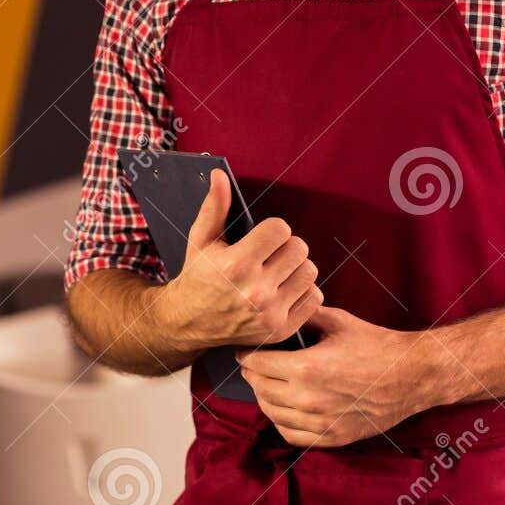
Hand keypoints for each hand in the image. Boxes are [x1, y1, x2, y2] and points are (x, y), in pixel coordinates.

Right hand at [155, 169, 322, 351]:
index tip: (262, 237)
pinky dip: (303, 291)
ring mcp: (270, 313)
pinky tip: (283, 290)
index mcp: (236, 264)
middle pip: (299, 249)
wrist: (189, 322)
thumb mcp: (201, 239)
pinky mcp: (281, 330)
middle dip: (286, 246)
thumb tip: (220, 175)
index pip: (281, 229)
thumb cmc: (198, 276)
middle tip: (271, 254)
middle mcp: (255, 291)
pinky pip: (315, 298)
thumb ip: (215, 206)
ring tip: (277, 271)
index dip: (273, 229)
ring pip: (310, 272)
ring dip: (296, 268)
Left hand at [237, 306, 439, 447]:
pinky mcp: (332, 437)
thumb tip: (280, 306)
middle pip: (259, 388)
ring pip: (271, 413)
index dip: (246, 354)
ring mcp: (320, 422)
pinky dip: (281, 422)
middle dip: (252, 373)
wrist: (412, 375)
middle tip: (253, 363)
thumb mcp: (337, 321)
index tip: (246, 348)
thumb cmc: (376, 345)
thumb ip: (303, 315)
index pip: (256, 364)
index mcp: (306, 368)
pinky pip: (291, 435)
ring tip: (266, 383)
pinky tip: (283, 408)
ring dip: (263, 397)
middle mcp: (308, 399)